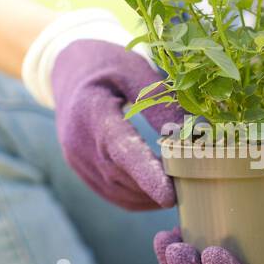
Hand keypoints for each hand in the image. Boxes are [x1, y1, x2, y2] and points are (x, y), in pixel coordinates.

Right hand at [50, 38, 182, 209]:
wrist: (69, 70)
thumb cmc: (108, 65)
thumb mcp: (134, 69)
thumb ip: (158, 99)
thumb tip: (191, 131)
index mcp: (91, 111)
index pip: (119, 149)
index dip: (145, 174)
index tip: (169, 196)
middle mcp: (78, 140)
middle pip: (120, 175)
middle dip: (155, 187)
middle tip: (194, 187)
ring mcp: (77, 158)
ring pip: (116, 190)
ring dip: (148, 196)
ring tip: (181, 189)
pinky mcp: (81, 169)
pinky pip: (111, 193)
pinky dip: (137, 198)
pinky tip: (159, 192)